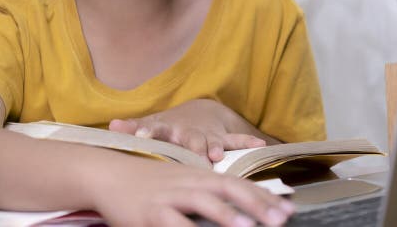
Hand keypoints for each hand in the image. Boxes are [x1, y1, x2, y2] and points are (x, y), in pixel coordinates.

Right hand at [92, 154, 294, 226]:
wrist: (108, 174)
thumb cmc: (149, 184)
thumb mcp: (181, 183)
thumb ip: (206, 194)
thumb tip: (238, 212)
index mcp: (198, 175)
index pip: (237, 183)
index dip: (263, 196)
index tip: (288, 209)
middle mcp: (188, 181)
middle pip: (228, 187)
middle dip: (256, 203)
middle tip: (280, 219)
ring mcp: (169, 195)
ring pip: (202, 201)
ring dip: (227, 215)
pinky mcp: (150, 210)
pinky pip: (172, 222)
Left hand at [109, 99, 269, 161]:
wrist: (200, 112)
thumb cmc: (170, 126)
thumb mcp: (152, 124)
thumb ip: (133, 126)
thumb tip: (109, 127)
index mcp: (168, 129)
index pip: (155, 129)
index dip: (146, 132)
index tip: (139, 135)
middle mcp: (189, 131)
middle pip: (187, 139)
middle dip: (188, 147)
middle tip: (188, 155)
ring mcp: (208, 134)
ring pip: (212, 141)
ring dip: (214, 147)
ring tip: (216, 155)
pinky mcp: (224, 138)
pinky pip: (237, 140)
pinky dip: (248, 141)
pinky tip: (261, 144)